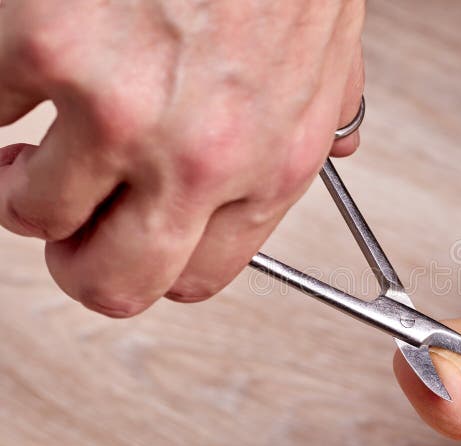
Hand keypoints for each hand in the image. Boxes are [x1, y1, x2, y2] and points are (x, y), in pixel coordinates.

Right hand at [0, 0, 364, 316]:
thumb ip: (324, 118)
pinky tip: (28, 59)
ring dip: (23, 177)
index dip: (148, 268)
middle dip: (76, 264)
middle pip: (114, 284)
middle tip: (63, 218)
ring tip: (34, 133)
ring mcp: (123, 112)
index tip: (123, 240)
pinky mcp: (48, 51)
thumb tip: (331, 150)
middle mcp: (203, 159)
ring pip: (32, 212)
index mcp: (272, 166)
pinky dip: (0, 94)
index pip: (197, 279)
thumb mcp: (332, 54)